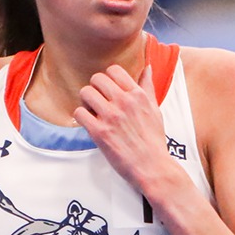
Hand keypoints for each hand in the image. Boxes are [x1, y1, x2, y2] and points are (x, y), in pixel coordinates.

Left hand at [76, 64, 171, 193]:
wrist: (152, 166)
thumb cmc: (153, 140)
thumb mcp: (155, 109)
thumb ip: (147, 87)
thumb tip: (147, 68)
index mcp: (137, 95)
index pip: (114, 70)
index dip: (107, 78)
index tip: (108, 89)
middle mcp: (124, 102)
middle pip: (97, 79)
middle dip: (95, 88)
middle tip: (98, 100)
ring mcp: (111, 117)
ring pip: (85, 93)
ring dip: (86, 101)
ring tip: (92, 111)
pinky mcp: (99, 132)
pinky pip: (80, 113)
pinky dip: (81, 117)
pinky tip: (89, 123)